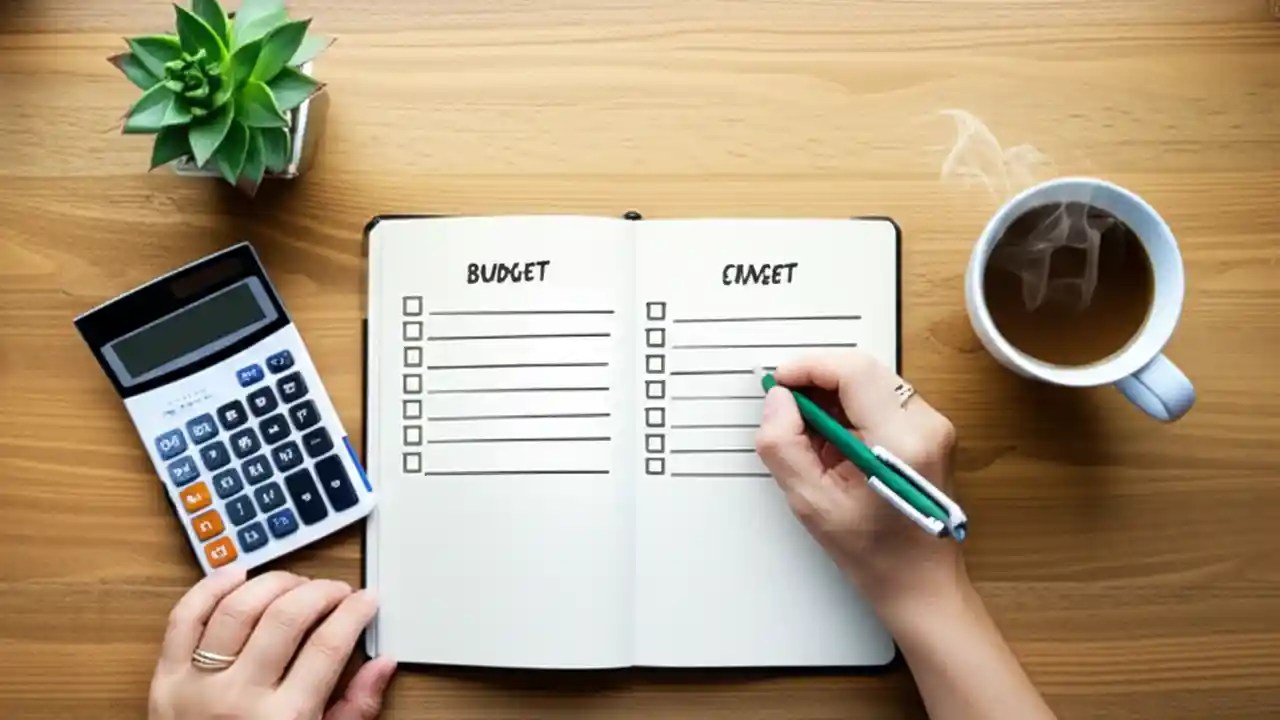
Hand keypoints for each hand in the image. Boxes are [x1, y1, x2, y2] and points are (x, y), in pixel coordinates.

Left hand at [149, 570, 396, 719]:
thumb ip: (355, 708)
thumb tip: (383, 664)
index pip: (328, 645)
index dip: (354, 612)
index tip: (366, 599)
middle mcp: (238, 699)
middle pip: (286, 617)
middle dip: (320, 591)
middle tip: (335, 590)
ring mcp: (197, 685)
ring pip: (238, 608)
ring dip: (272, 583)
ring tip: (294, 583)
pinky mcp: (165, 679)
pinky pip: (184, 618)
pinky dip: (210, 588)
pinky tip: (236, 576)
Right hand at [754, 350, 967, 627]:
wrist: (921, 583)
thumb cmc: (876, 555)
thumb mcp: (812, 503)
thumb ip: (784, 446)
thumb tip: (777, 401)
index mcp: (901, 443)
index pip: (853, 371)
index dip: (809, 367)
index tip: (779, 382)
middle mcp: (926, 426)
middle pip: (862, 371)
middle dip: (818, 382)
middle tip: (788, 411)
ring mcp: (933, 426)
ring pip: (871, 382)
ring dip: (833, 397)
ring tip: (813, 439)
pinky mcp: (930, 431)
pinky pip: (882, 399)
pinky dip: (851, 410)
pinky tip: (836, 445)